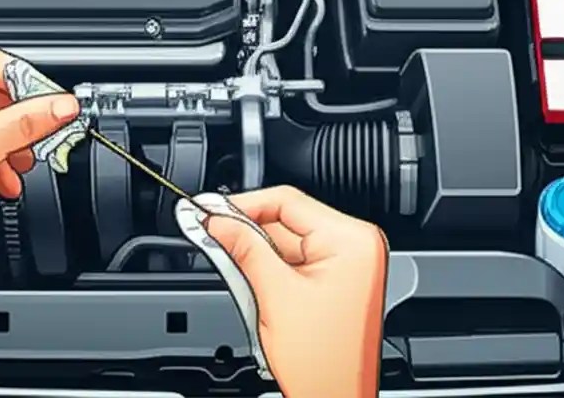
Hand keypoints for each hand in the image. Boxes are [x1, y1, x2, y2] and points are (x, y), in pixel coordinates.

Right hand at [205, 186, 387, 397]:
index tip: (207, 210)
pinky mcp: (338, 282)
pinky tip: (254, 285)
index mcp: (351, 240)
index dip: (241, 205)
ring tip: (236, 273)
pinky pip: (297, 262)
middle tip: (208, 235)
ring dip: (256, 255)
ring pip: (287, 243)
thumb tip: (216, 220)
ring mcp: (349, 265)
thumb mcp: (274, 294)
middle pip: (286, 221)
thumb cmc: (324, 362)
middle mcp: (356, 246)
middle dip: (246, 233)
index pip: (287, 201)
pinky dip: (270, 270)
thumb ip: (242, 248)